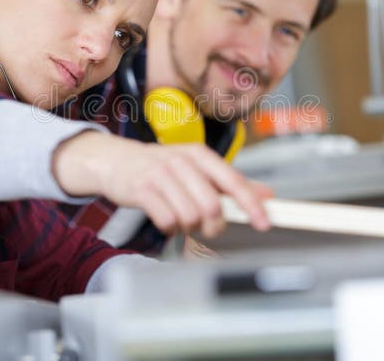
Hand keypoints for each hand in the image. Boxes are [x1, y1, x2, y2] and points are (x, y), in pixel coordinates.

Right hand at [53, 131, 271, 237]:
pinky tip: (165, 219)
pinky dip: (170, 227)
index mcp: (201, 155)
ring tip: (181, 219)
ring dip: (189, 227)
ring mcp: (161, 175)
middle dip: (214, 225)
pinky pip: (167, 220)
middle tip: (207, 227)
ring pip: (190, 216)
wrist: (117, 161)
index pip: (233, 181)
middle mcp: (182, 161)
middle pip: (212, 206)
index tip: (263, 223)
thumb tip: (266, 195)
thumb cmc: (161, 168)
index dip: (251, 205)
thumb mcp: (197, 169)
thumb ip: (230, 183)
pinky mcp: (142, 190)